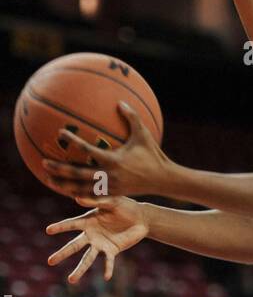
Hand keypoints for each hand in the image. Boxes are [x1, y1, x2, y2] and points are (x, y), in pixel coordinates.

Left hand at [43, 102, 172, 197]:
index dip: (73, 142)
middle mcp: (109, 175)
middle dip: (60, 169)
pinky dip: (76, 192)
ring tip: (48, 179)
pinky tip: (65, 190)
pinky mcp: (112, 194)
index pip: (88, 151)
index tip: (60, 134)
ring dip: (64, 184)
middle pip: (78, 174)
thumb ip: (132, 116)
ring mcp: (110, 187)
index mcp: (114, 160)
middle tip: (44, 161)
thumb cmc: (153, 155)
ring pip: (81, 188)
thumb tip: (120, 101)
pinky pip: (90, 194)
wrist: (163, 180)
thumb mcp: (143, 134)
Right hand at [45, 196, 147, 282]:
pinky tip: (106, 277)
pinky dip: (108, 269)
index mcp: (88, 220)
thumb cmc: (124, 205)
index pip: (71, 224)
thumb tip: (78, 198)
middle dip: (62, 253)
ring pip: (87, 258)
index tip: (48, 230)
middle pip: (74, 246)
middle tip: (50, 261)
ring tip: (71, 280)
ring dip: (80, 269)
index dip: (60, 227)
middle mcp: (91, 234)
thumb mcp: (111, 201)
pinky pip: (108, 261)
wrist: (141, 217)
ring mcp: (101, 244)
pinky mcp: (113, 250)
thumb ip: (96, 201)